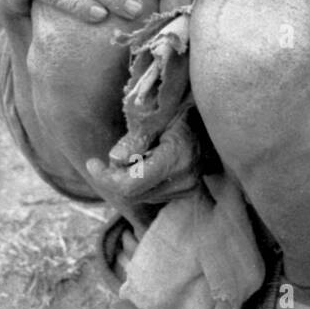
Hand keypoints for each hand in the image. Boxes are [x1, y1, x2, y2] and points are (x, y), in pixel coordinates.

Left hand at [85, 114, 199, 211]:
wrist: (217, 121)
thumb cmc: (183, 112)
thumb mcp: (158, 117)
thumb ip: (136, 139)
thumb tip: (114, 159)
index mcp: (177, 156)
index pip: (130, 185)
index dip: (106, 178)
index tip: (92, 163)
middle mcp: (185, 179)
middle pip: (133, 194)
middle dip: (115, 178)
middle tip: (107, 159)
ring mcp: (189, 188)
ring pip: (142, 196)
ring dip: (127, 180)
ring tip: (131, 157)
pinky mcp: (188, 192)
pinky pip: (153, 194)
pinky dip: (141, 182)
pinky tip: (144, 164)